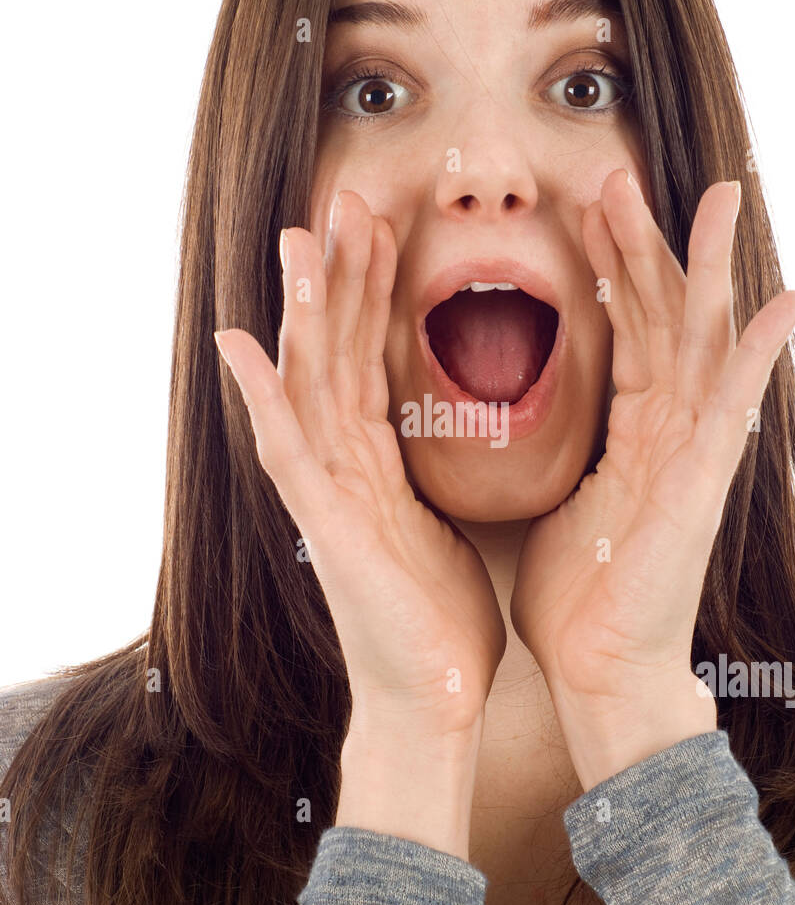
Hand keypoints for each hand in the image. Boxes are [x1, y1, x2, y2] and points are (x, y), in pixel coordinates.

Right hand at [213, 190, 505, 751]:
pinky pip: (290, 454)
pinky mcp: (327, 531)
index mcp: (376, 467)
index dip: (372, 295)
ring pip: (309, 389)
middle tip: (342, 202)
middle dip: (337, 280)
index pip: (369, 363)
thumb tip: (435, 439)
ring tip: (296, 240)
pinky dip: (264, 400)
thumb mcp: (443, 527)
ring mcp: (327, 499)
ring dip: (302, 314)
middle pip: (335, 357)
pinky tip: (242, 346)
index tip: (382, 231)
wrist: (432, 702)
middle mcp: (342, 473)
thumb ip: (426, 475)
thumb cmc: (440, 622)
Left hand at [511, 169, 794, 785]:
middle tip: (620, 175)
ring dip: (707, 267)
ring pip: (705, 342)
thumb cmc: (581, 596)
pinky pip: (736, 407)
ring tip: (720, 195)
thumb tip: (535, 420)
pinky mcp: (703, 485)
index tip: (587, 210)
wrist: (601, 669)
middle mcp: (671, 432)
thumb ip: (565, 450)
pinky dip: (763, 352)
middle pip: (663, 317)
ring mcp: (695, 455)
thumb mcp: (559, 501)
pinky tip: (789, 298)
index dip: (610, 269)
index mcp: (633, 432)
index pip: (626, 331)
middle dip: (645, 245)